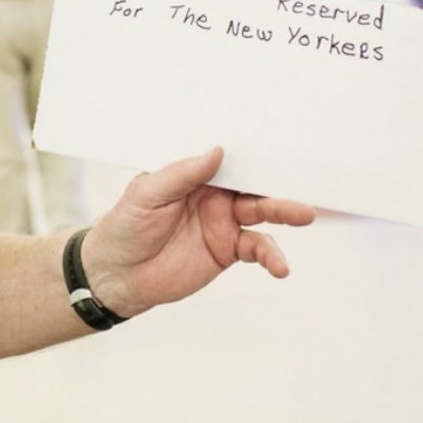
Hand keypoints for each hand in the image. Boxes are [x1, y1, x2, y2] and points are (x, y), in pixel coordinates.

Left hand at [81, 147, 313, 318]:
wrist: (118, 274)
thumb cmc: (126, 226)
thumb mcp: (147, 193)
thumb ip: (183, 173)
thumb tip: (217, 151)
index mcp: (196, 175)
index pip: (230, 160)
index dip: (253, 154)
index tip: (279, 149)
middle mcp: (215, 195)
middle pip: (253, 185)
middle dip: (277, 182)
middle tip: (299, 178)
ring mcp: (223, 223)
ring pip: (261, 213)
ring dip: (284, 213)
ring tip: (304, 216)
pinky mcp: (226, 250)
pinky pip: (256, 249)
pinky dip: (271, 255)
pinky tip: (280, 265)